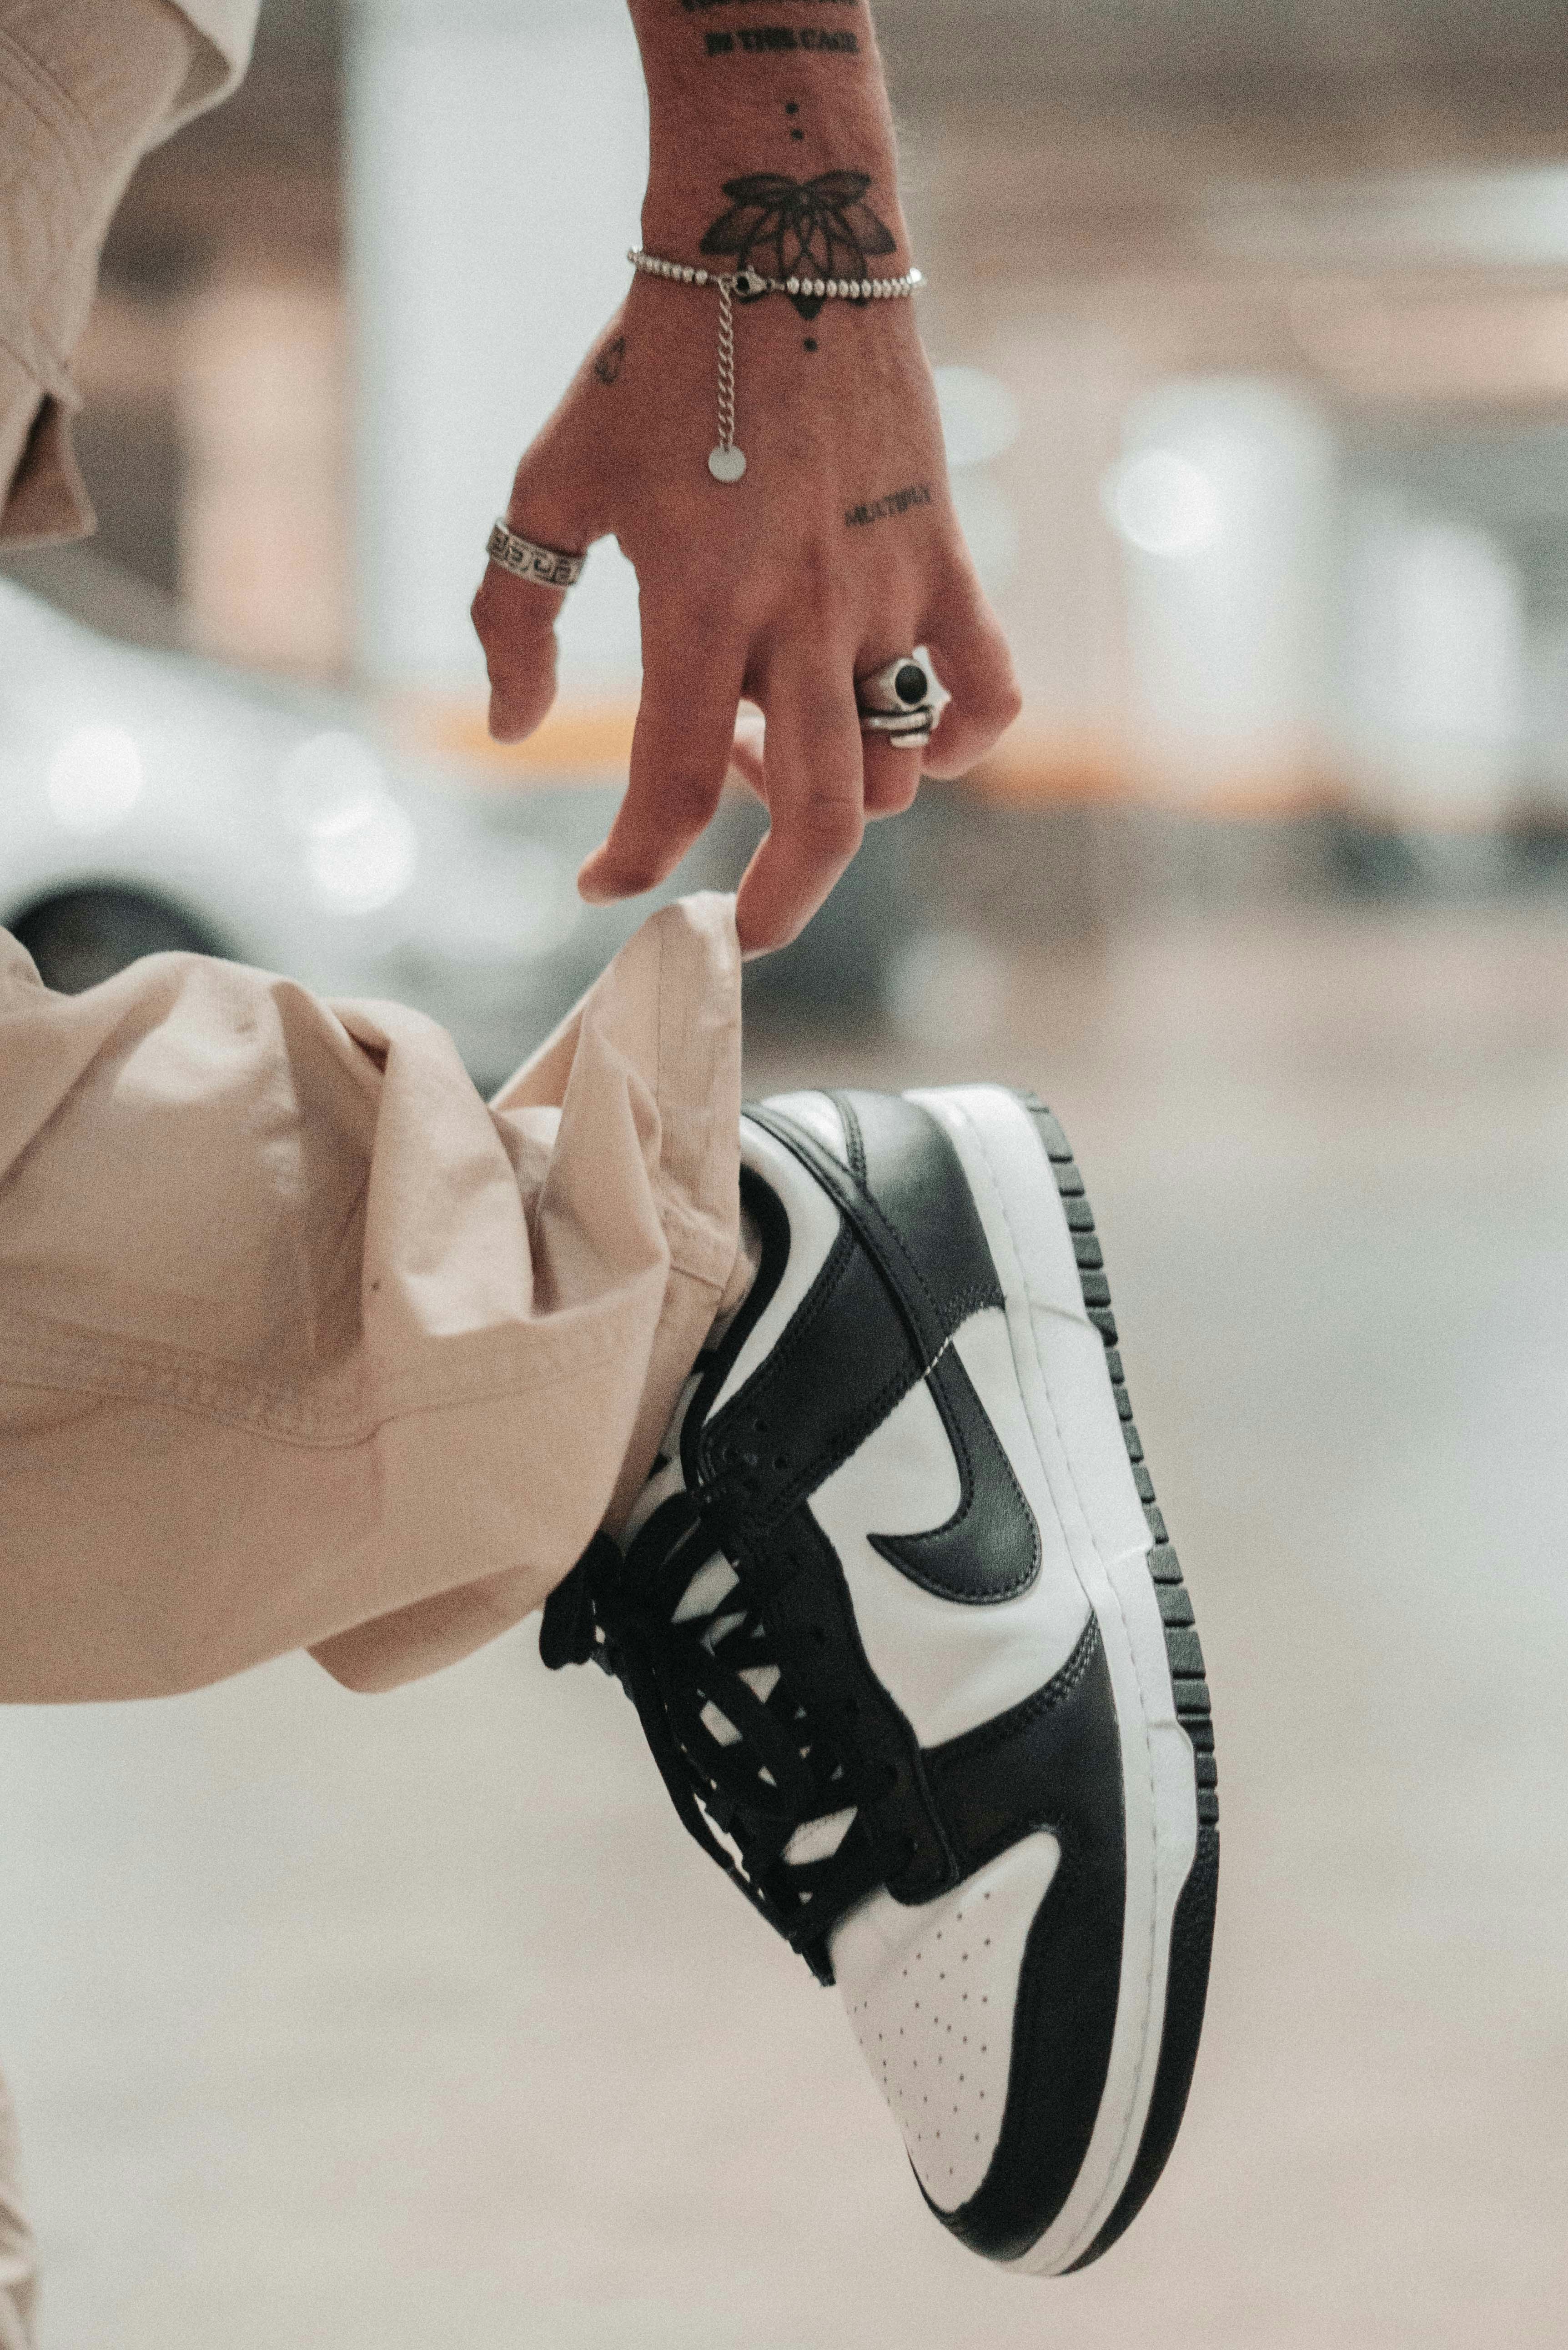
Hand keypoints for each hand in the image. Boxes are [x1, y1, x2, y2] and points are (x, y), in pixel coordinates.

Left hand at [470, 274, 1019, 953]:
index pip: (666, 786)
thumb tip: (510, 729)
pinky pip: (988, 691)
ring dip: (836, 798)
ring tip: (774, 749)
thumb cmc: (651, 365)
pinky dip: (958, 742)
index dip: (630, 861)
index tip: (600, 885)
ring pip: (894, 770)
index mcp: (697, 605)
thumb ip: (511, 614)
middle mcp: (803, 618)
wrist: (779, 245)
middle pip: (820, 823)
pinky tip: (913, 742)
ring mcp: (889, 595)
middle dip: (777, 906)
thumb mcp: (550, 484)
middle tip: (737, 929)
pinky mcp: (948, 562)